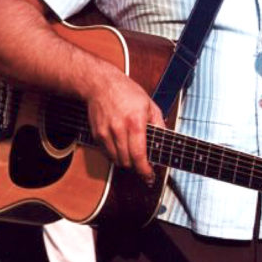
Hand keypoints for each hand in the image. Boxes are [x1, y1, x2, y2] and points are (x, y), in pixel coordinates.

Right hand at [84, 66, 164, 183]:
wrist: (101, 84)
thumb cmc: (127, 92)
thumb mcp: (150, 105)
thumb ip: (159, 124)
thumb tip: (165, 143)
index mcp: (135, 122)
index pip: (139, 155)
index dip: (145, 170)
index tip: (150, 177)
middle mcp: (119, 129)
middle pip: (127, 161)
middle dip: (137, 167)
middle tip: (144, 166)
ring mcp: (105, 132)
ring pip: (116, 160)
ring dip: (126, 162)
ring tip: (133, 156)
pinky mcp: (96, 134)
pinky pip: (107, 154)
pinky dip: (115, 156)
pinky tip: (122, 148)